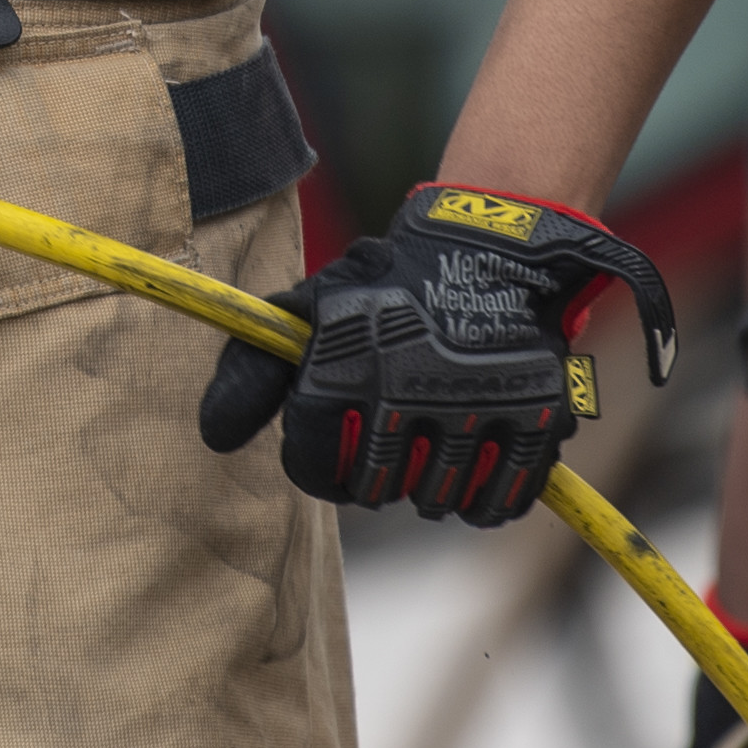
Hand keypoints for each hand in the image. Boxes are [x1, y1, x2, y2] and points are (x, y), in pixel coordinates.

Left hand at [199, 179, 676, 525]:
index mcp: (346, 367)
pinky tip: (476, 467)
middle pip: (379, 491)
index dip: (322, 468)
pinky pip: (500, 499)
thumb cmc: (385, 287)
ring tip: (433, 445)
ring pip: (439, 500)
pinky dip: (486, 498)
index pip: (316, 469)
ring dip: (433, 487)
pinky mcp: (535, 415)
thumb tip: (213, 439)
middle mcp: (407, 390)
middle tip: (391, 445)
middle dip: (378, 476)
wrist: (485, 247)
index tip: (338, 450)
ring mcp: (476, 405)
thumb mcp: (310, 309)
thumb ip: (253, 372)